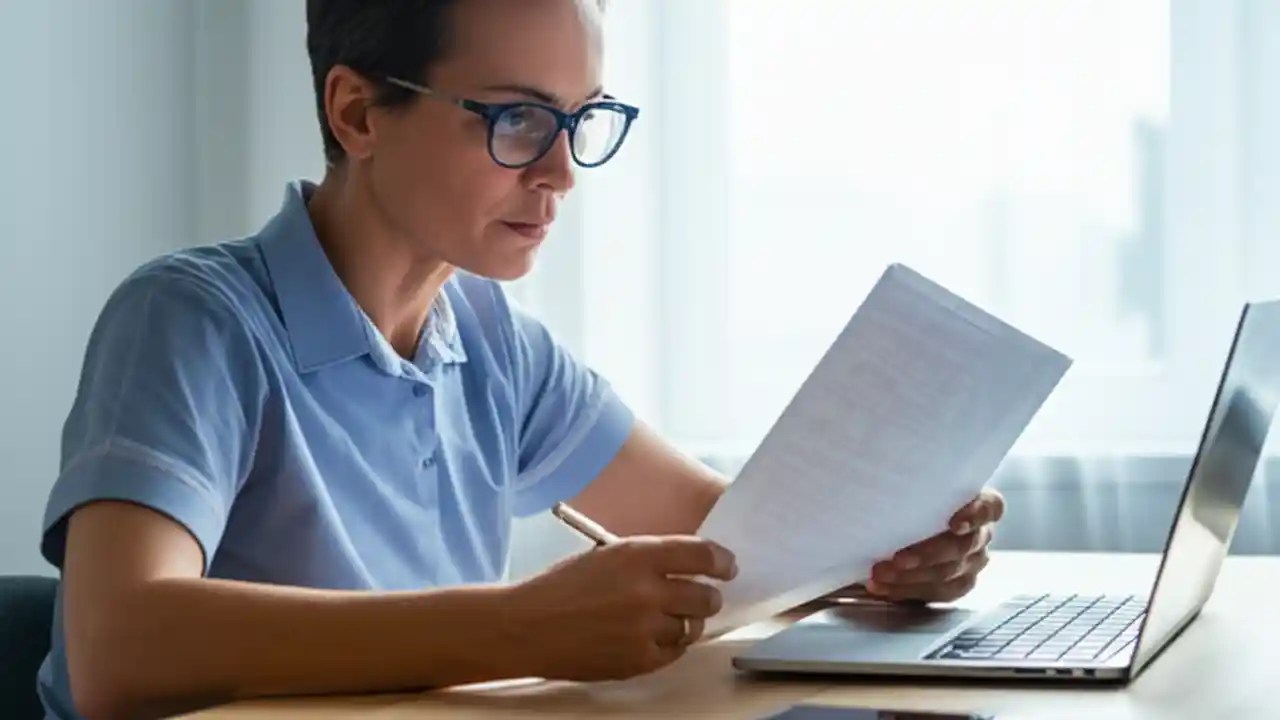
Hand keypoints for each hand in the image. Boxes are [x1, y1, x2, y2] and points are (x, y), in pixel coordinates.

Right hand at [506, 536, 736, 680]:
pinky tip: (652, 636)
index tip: (727, 567)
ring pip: (692, 627)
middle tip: (702, 596)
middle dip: (708, 596)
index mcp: (637, 555)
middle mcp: (646, 591)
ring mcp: (644, 629)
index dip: (722, 562)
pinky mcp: (638, 660)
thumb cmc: (561, 587)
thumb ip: (648, 560)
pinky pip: (674, 652)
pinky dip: (669, 644)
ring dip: (687, 622)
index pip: (702, 555)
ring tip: (668, 618)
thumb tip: (690, 567)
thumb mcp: (606, 555)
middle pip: (706, 596)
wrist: (527, 626)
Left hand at [863, 488, 1004, 603]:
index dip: (976, 515)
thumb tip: (877, 469)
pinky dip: (907, 591)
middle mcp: (980, 533)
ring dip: (911, 577)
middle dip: (926, 555)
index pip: (991, 507)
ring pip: (950, 574)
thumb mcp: (910, 485)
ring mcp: (973, 561)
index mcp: (978, 503)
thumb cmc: (908, 497)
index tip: (954, 524)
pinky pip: (939, 593)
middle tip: (896, 559)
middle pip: (963, 547)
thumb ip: (905, 482)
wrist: (901, 522)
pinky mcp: (958, 584)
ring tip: (879, 575)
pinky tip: (882, 587)